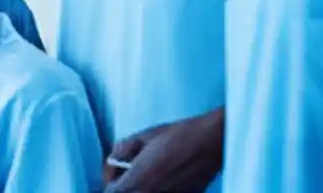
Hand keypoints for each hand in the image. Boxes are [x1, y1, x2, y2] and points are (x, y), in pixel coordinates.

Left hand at [104, 109, 223, 191]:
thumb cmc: (178, 135)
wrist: (212, 140)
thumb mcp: (142, 137)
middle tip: (129, 172)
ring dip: (141, 187)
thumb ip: (121, 150)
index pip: (111, 191)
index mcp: (138, 180)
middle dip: (124, 185)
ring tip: (149, 173)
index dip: (110, 181)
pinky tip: (165, 177)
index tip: (114, 171)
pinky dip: (158, 188)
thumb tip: (112, 161)